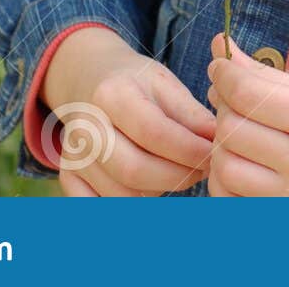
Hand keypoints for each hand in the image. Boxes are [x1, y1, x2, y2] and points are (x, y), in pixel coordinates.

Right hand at [43, 26, 216, 196]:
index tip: (213, 155)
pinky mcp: (68, 175)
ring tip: (180, 173)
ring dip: (159, 190)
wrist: (92, 80)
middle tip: (202, 170)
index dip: (188, 150)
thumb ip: (192, 115)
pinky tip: (151, 188)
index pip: (154, 133)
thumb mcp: (166, 85)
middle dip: (178, 176)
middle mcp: (85, 126)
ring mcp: (72, 155)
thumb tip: (221, 141)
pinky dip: (128, 206)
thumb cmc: (137, 83)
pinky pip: (97, 207)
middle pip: (134, 170)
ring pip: (121, 194)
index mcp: (112, 93)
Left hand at [204, 32, 288, 195]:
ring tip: (239, 131)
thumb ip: (270, 76)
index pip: (247, 94)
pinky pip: (232, 203)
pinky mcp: (287, 222)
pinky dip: (226, 181)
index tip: (221, 65)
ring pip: (225, 169)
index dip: (224, 73)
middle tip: (234, 96)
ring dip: (222, 144)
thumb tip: (221, 48)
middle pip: (232, 129)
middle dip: (223, 105)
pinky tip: (243, 163)